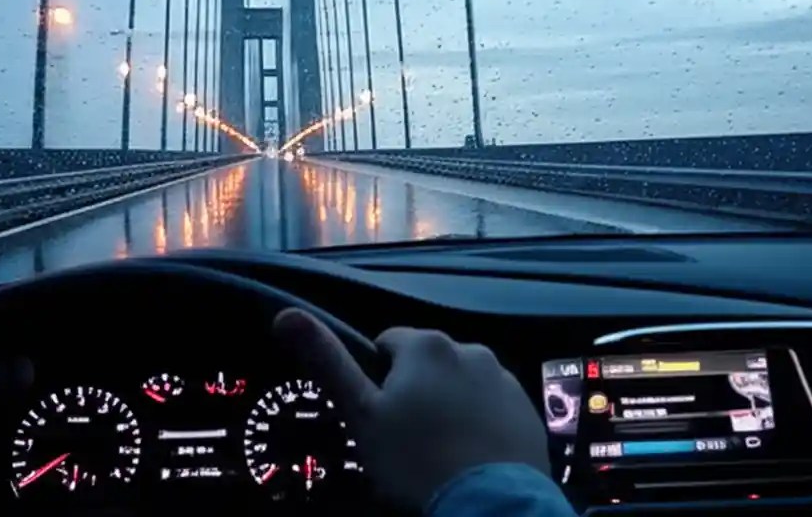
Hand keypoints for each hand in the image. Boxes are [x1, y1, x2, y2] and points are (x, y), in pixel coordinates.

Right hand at [274, 309, 548, 510]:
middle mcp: (469, 350)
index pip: (386, 343)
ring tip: (439, 452)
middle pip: (426, 364)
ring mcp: (504, 380)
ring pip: (460, 385)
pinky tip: (469, 457)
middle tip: (405, 438)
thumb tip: (285, 313)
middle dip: (414, 391)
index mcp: (425, 345)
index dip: (375, 380)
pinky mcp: (527, 410)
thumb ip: (327, 362)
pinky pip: (491, 408)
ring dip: (448, 406)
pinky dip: (478, 424)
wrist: (490, 505)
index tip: (378, 416)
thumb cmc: (415, 459)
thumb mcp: (361, 414)